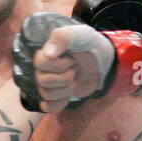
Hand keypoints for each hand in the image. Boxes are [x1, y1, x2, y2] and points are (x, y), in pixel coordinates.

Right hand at [12, 12, 141, 111]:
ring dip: (65, 90)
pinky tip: (68, 96)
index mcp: (45, 53)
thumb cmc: (89, 45)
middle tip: (75, 70)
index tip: (72, 59)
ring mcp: (48, 84)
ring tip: (74, 81)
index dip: (59, 65)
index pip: (41, 64)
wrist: (101, 61)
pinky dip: (58, 104)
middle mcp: (42, 69)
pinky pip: (47, 106)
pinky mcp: (56, 96)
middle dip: (65, 78)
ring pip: (46, 94)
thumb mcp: (80, 34)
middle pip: (42, 81)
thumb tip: (48, 55)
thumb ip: (62, 38)